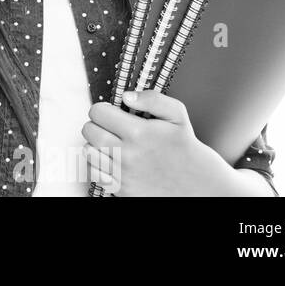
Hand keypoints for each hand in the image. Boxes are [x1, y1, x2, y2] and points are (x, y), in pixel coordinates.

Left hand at [81, 89, 235, 196]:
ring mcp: (122, 174)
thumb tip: (126, 96)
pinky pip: (94, 172)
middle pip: (89, 130)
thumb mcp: (177, 115)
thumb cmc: (183, 146)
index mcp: (139, 132)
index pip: (98, 112)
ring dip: (97, 145)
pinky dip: (99, 164)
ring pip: (88, 151)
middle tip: (111, 128)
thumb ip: (152, 99)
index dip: (104, 109)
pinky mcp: (120, 189)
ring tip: (113, 144)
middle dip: (97, 124)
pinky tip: (113, 160)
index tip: (113, 113)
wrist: (196, 183)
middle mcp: (127, 154)